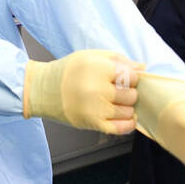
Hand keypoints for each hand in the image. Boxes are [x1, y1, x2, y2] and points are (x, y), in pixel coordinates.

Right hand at [23, 50, 142, 134]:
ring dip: (126, 108)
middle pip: (132, 94)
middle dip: (128, 92)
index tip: (123, 78)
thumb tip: (142, 67)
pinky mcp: (92, 123)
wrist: (42, 90)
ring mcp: (95, 108)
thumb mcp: (90, 56)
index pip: (132, 76)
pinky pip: (120, 128)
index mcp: (98, 68)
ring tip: (115, 103)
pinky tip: (124, 118)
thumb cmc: (68, 71)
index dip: (131, 77)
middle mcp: (97, 88)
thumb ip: (117, 59)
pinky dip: (127, 124)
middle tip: (117, 91)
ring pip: (128, 111)